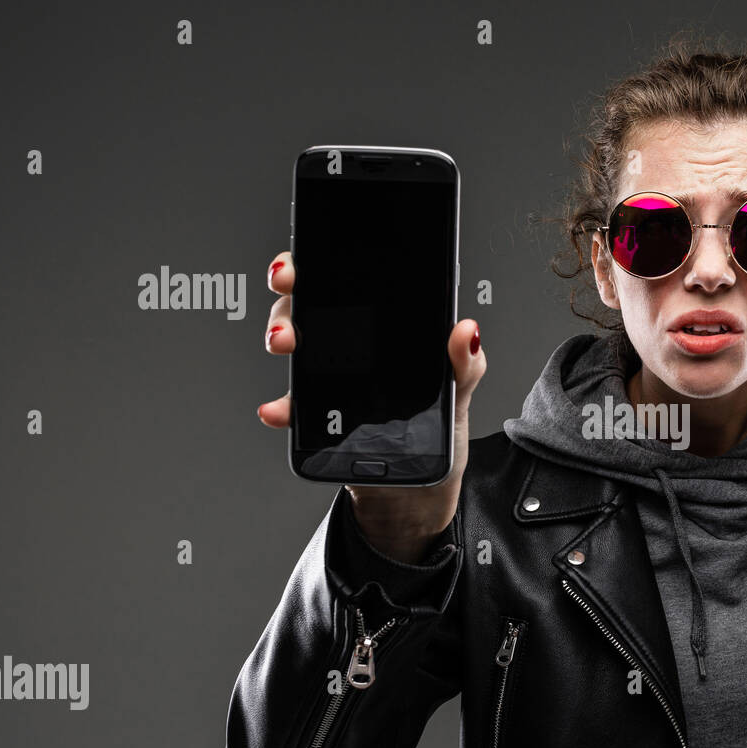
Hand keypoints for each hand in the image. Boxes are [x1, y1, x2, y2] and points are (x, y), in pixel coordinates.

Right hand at [257, 251, 484, 561]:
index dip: (323, 262)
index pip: (348, 282)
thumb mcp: (459, 392)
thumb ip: (464, 362)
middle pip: (309, 304)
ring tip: (287, 344)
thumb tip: (467, 331)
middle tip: (291, 290)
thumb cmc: (440, 430)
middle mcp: (349, 347)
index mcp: (385, 329)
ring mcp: (329, 380)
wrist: (422, 487)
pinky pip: (291, 404)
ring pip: (295, 344)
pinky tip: (278, 409)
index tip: (309, 260)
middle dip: (291, 292)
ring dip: (282, 335)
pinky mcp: (317, 417)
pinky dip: (280, 406)